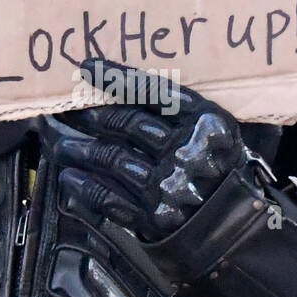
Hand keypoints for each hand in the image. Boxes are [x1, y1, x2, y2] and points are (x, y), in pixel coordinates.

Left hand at [44, 60, 245, 240]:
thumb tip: (127, 88)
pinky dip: (86, 187)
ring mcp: (167, 187)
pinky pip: (109, 198)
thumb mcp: (219, 133)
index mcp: (206, 124)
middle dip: (89, 112)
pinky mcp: (153, 218)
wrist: (239, 229)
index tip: (87, 67)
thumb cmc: (225, 172)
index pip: (154, 92)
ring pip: (111, 159)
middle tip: (64, 106)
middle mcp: (185, 152)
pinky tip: (69, 177)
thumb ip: (184, 113)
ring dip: (79, 149)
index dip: (117, 78)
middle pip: (126, 124)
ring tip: (57, 142)